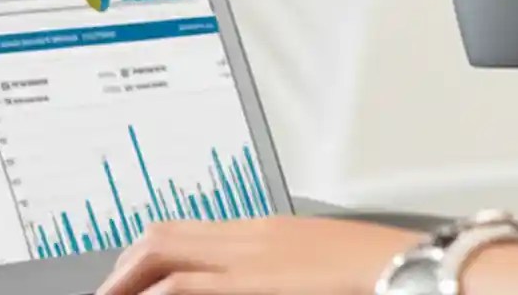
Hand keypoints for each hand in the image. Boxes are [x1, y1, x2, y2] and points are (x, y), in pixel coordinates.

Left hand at [97, 217, 421, 294]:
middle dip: (124, 267)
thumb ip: (285, 268)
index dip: (148, 253)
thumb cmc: (380, 269)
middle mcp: (250, 235)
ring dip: (127, 280)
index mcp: (265, 231)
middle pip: (162, 235)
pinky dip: (155, 294)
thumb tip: (271, 279)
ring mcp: (250, 255)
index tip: (130, 278)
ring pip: (162, 252)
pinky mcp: (255, 281)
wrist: (410, 266)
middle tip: (107, 294)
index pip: (187, 230)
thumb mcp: (321, 265)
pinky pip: (185, 284)